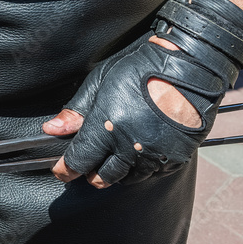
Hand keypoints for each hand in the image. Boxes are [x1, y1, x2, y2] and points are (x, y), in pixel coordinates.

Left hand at [46, 38, 198, 188]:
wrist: (190, 65)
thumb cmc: (143, 68)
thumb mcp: (101, 82)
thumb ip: (76, 110)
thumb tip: (52, 129)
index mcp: (106, 125)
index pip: (78, 161)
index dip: (66, 169)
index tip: (62, 170)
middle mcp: (129, 144)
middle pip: (102, 177)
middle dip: (92, 173)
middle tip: (91, 163)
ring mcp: (154, 153)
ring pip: (127, 178)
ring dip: (117, 172)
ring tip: (116, 156)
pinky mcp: (175, 156)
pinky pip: (152, 174)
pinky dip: (142, 168)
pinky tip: (139, 153)